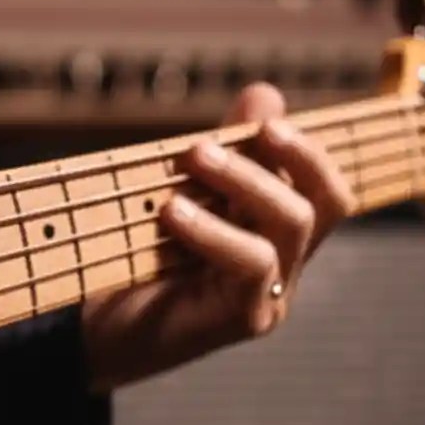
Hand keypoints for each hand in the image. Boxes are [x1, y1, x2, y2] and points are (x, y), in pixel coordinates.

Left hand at [82, 83, 354, 390]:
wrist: (97, 333)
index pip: (325, 185)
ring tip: (193, 157)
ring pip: (293, 226)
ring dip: (245, 181)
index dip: (307, 148)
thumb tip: (264, 91)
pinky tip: (173, 212)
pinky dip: (214, 230)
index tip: (263, 118)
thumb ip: (221, 152)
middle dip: (288, 155)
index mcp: (276, 230)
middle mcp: (285, 262)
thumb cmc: (137, 261)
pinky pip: (250, 265)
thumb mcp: (179, 193)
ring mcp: (272, 294)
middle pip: (328, 202)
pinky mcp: (245, 319)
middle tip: (226, 131)